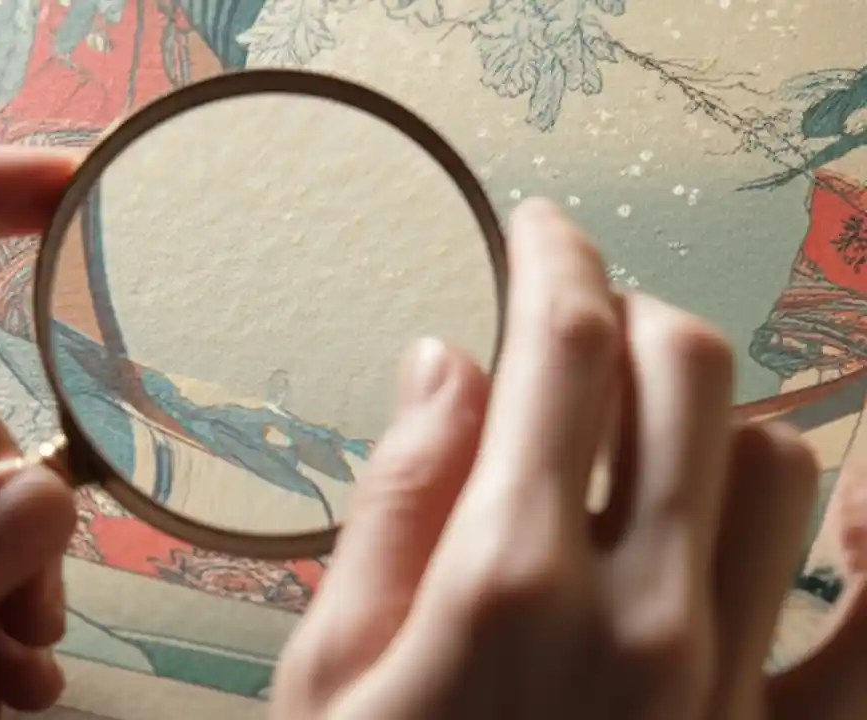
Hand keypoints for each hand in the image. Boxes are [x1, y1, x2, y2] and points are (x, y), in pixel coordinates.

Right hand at [272, 199, 866, 718]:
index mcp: (504, 582)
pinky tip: (853, 502)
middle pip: (682, 373)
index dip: (554, 258)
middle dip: (633, 310)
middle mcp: (635, 614)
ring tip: (653, 426)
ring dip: (716, 411)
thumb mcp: (327, 674)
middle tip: (581, 320)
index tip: (540, 230)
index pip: (560, 349)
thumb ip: (392, 504)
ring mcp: (722, 683)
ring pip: (780, 460)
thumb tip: (443, 365)